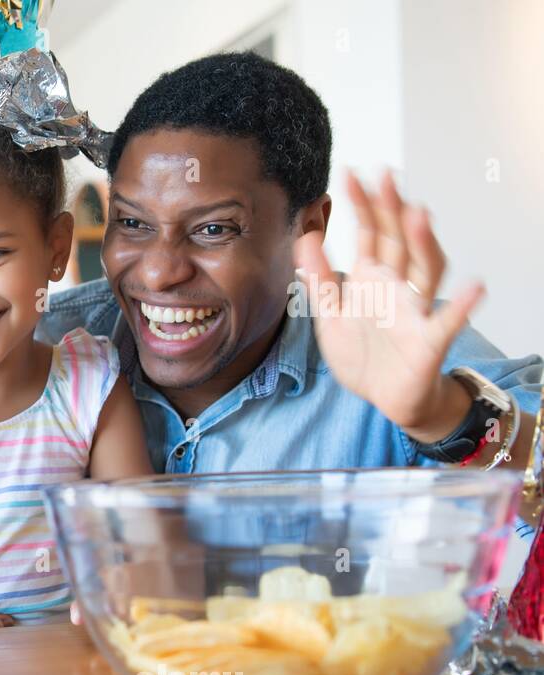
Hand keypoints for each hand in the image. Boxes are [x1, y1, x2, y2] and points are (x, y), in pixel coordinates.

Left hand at [294, 170, 484, 431]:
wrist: (386, 397)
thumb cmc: (364, 353)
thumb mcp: (331, 315)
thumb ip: (318, 279)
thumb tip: (304, 237)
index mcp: (373, 278)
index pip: (371, 233)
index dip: (363, 205)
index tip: (350, 173)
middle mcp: (398, 287)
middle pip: (400, 241)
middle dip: (393, 209)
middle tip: (385, 176)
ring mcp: (416, 311)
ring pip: (426, 270)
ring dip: (424, 243)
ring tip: (419, 214)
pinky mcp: (429, 341)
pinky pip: (447, 322)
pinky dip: (461, 306)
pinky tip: (474, 288)